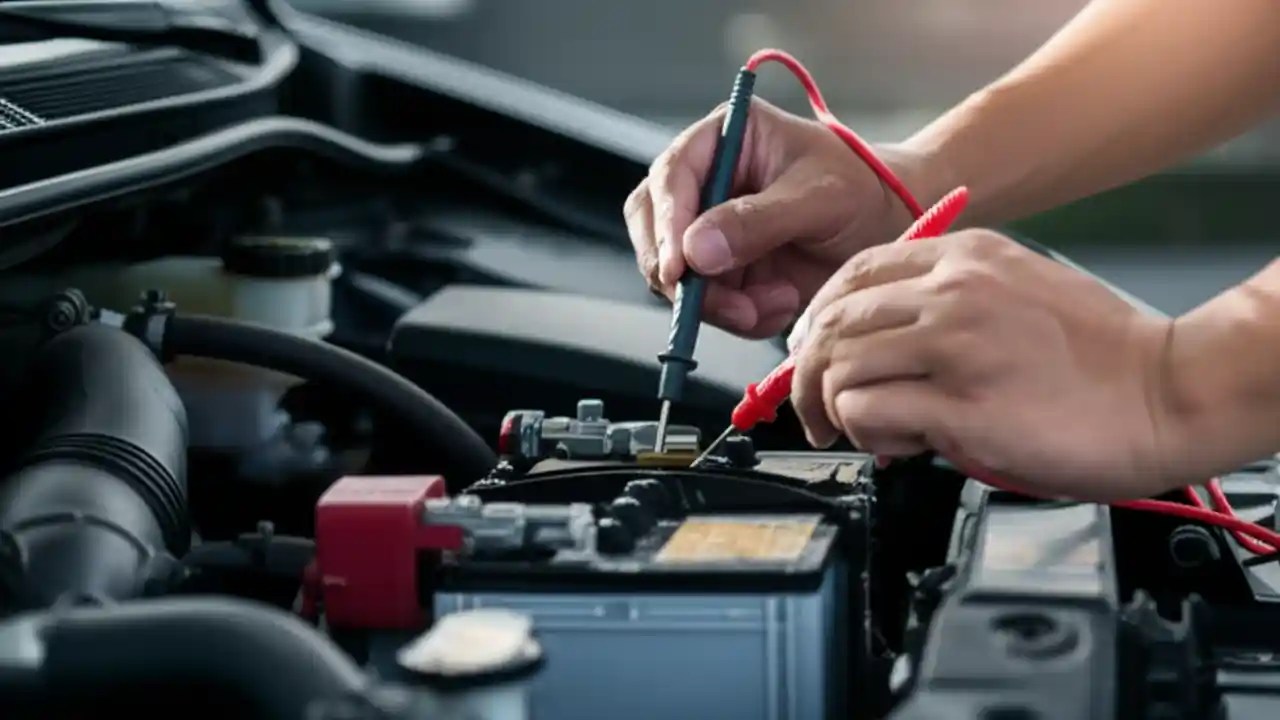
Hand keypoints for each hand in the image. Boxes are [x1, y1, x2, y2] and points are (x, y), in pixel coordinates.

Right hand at [624, 98, 921, 338]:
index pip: (670, 177)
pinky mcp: (720, 271)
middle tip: (729, 306)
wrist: (888, 228)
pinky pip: (708, 306)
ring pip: (676, 278)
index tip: (679, 269)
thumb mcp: (819, 197)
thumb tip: (696, 251)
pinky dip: (741, 317)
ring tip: (778, 300)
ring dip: (720, 304)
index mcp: (722, 138)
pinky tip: (782, 303)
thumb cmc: (862, 189)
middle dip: (685, 278)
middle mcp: (703, 183)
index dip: (666, 225)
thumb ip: (758, 221)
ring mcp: (707, 231)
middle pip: (655, 231)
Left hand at [788, 229, 1177, 500]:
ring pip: (838, 367)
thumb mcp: (1016, 292)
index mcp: (963, 257)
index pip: (851, 275)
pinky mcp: (961, 406)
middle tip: (818, 412)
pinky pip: (866, 411)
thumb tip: (874, 344)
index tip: (810, 355)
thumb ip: (944, 304)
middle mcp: (952, 291)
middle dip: (807, 376)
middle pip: (831, 323)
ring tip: (869, 433)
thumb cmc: (1097, 357)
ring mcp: (955, 346)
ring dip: (836, 410)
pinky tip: (897, 445)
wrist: (1166, 394)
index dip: (817, 321)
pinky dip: (864, 434)